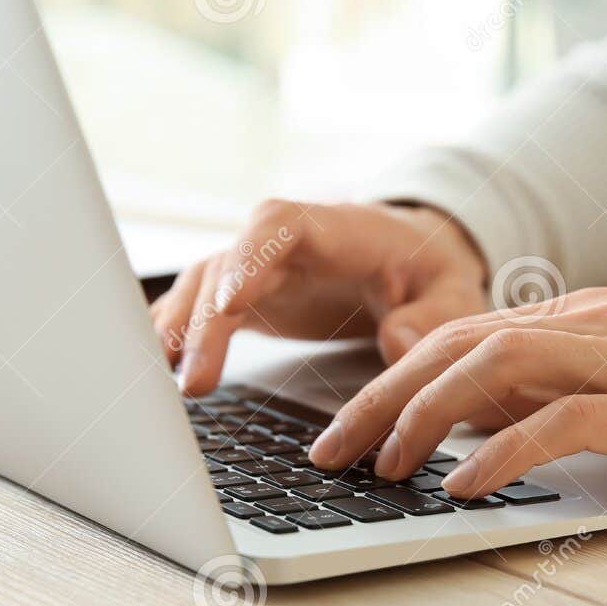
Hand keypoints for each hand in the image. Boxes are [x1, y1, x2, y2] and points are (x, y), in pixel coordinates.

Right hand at [150, 199, 489, 395]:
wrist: (412, 259)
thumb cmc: (428, 269)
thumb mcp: (452, 290)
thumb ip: (433, 315)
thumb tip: (399, 340)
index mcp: (331, 227)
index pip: (276, 226)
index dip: (248, 261)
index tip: (230, 303)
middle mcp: (280, 241)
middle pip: (227, 266)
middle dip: (205, 321)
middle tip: (194, 378)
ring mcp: (256, 267)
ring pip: (202, 288)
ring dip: (179, 331)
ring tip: (159, 378)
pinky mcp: (244, 296)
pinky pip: (199, 309)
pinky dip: (175, 334)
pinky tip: (155, 367)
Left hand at [307, 286, 606, 495]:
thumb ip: (568, 387)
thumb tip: (486, 424)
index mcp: (588, 318)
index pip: (465, 334)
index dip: (395, 377)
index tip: (350, 424)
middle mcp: (595, 327)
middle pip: (457, 345)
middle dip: (381, 397)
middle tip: (329, 451)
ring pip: (495, 369)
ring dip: (422, 418)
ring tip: (380, 465)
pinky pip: (562, 421)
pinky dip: (500, 452)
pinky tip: (460, 484)